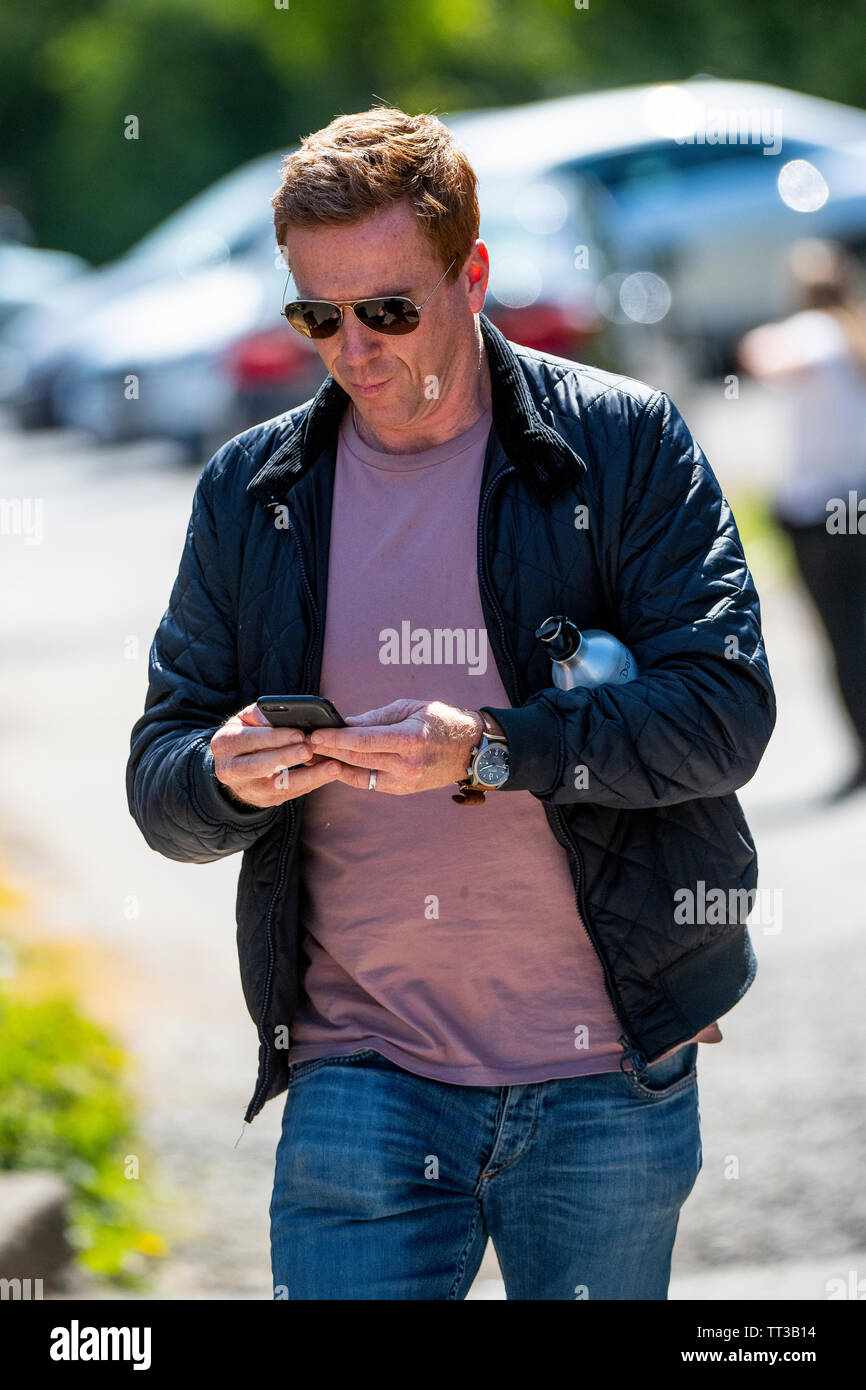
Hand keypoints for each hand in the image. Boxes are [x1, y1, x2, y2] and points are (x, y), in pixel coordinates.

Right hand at [210, 702, 342, 808]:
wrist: (235, 764)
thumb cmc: (247, 735)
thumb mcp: (246, 720)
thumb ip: (261, 714)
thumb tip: (284, 714)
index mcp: (224, 744)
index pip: (249, 739)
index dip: (275, 737)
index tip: (299, 733)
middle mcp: (229, 770)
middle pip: (259, 766)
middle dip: (287, 757)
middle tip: (311, 749)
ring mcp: (246, 789)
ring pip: (278, 786)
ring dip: (308, 776)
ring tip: (332, 766)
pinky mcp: (264, 801)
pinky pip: (290, 794)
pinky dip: (312, 782)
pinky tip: (329, 773)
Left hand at [306, 699, 483, 795]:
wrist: (472, 750)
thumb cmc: (443, 721)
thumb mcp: (411, 708)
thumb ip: (377, 717)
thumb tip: (346, 722)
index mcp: (409, 739)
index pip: (362, 741)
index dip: (335, 738)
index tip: (314, 733)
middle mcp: (406, 765)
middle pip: (356, 759)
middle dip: (328, 751)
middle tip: (304, 744)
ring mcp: (405, 782)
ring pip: (359, 775)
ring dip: (334, 765)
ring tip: (313, 756)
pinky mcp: (403, 790)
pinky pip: (369, 783)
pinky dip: (350, 774)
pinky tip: (335, 764)